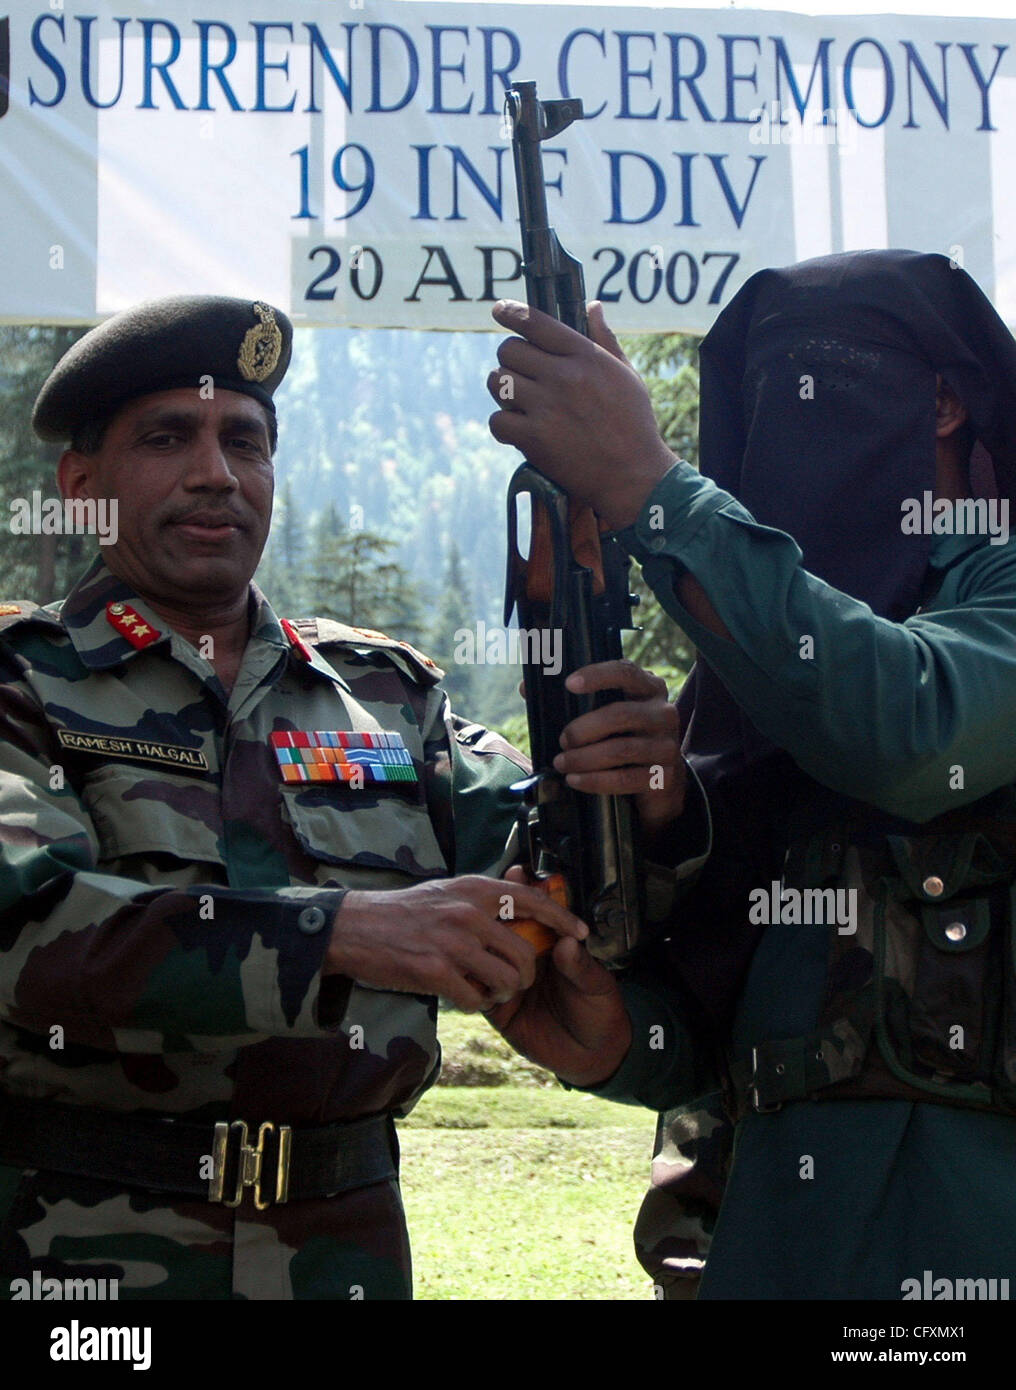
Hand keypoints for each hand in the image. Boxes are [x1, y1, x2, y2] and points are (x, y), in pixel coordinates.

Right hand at [324, 875, 586, 1012]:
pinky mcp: (437, 972)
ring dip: (504, 992)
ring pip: (507, 979)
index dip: (562, 917)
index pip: (533, 900)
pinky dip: (477, 1002)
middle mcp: (469, 913)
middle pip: (526, 952)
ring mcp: (454, 943)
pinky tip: (467, 996)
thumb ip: (483, 895)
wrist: (355, 928)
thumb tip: (521, 884)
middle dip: (528, 974)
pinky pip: (476, 998)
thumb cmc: (404, 912)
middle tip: (517, 981)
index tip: (582, 932)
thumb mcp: (447, 891)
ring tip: (491, 991)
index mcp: (475, 890)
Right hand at [483, 868, 632, 1085]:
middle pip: (501, 928)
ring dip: (492, 970)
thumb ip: (582, 967)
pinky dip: (475, 992)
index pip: (533, 912)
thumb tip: (566, 943)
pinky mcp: (493, 1006)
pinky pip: (473, 992)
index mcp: (551, 945)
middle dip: (501, 932)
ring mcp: (505, 978)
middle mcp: (524, 956)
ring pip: (482, 958)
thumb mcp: (597, 987)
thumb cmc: (599, 1013)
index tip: (516, 876)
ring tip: (509, 989)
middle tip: (508, 949)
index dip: (524, 893)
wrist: (590, 1058)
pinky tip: (487, 998)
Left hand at [487, 299, 676, 528]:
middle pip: (508, 350)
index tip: (499, 310)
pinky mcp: (534, 439)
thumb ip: (605, 339)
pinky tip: (519, 430)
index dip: (511, 313)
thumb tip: (593, 307)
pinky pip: (497, 420)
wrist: (634, 475)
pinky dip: (504, 426)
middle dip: (511, 360)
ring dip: (503, 391)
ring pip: (497, 382)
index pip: (536, 322)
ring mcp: (547, 407)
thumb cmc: (633, 424)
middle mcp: (564, 376)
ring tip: (519, 401)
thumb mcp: (627, 375)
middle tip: (522, 375)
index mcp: (586, 356)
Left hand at [554, 660, 685, 830]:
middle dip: (583, 729)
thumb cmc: (624, 738)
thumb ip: (571, 699)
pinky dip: (595, 781)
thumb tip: (526, 687)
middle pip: (620, 714)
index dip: (597, 675)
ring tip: (562, 763)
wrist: (660, 781)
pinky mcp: (664, 777)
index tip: (568, 684)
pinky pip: (625, 778)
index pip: (625, 672)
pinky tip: (575, 781)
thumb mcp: (605, 713)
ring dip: (584, 758)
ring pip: (621, 749)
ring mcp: (666, 745)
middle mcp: (663, 712)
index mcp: (648, 688)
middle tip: (562, 740)